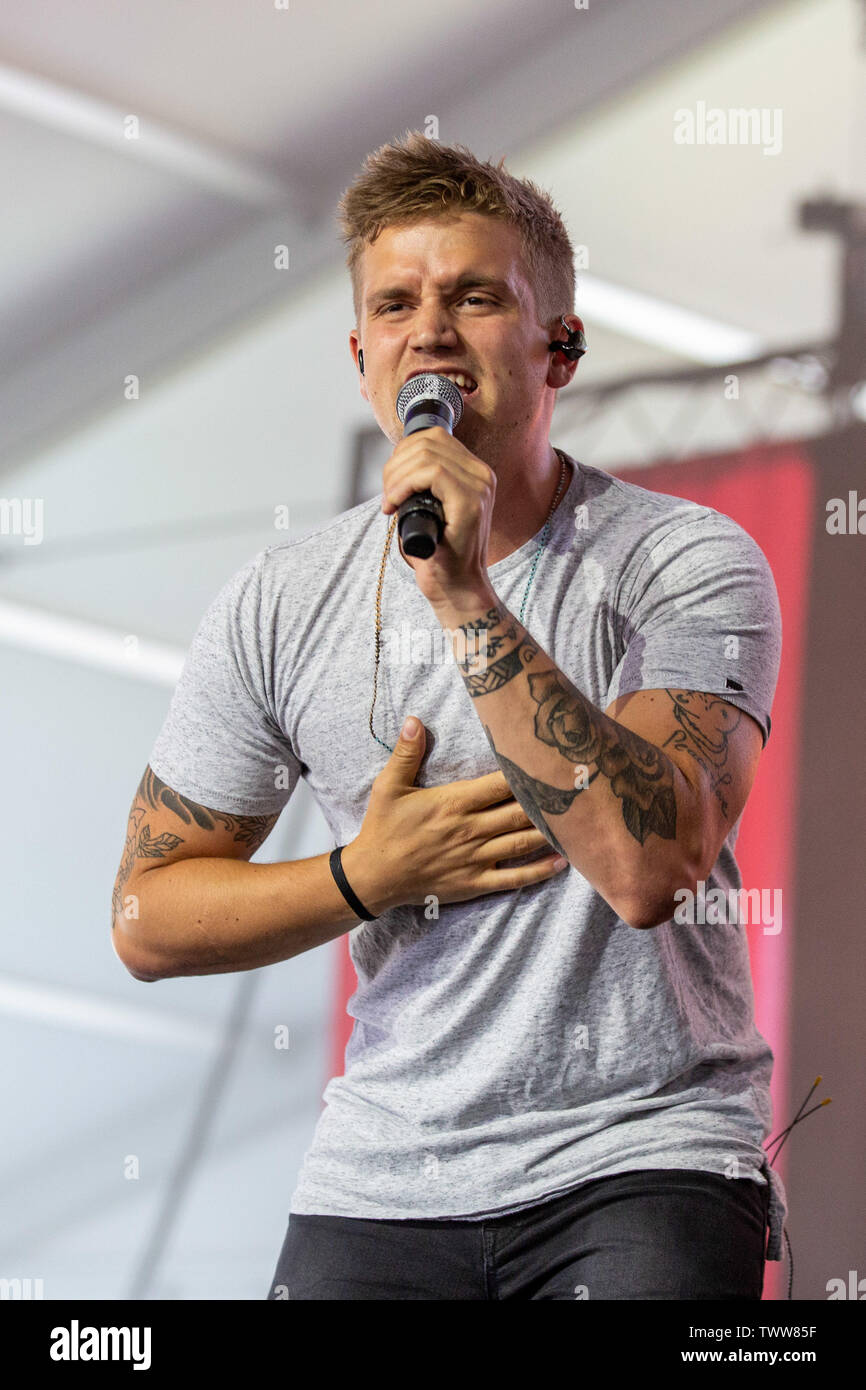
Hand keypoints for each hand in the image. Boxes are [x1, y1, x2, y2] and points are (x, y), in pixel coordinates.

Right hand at [341, 717, 568, 915]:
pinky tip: (562, 862)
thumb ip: (406, 753)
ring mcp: (475, 858)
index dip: (527, 773)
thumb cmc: (382, 828)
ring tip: (580, 822)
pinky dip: (540, 871)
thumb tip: (414, 719)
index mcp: (454, 803)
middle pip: (520, 812)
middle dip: (549, 801)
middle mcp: (471, 830)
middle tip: (578, 789)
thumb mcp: (388, 787)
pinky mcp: (475, 882)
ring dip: (552, 832)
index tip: (552, 761)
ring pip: (523, 843)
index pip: (500, 784)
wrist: (373, 876)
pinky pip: (514, 878)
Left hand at [381, 426, 494, 610]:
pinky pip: (431, 472)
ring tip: (389, 502)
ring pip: (426, 454)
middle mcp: (482, 474)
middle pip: (428, 441)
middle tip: (387, 495)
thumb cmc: (440, 554)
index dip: (402, 452)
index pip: (434, 437)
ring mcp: (479, 486)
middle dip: (395, 464)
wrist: (457, 588)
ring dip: (396, 476)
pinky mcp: (470, 501)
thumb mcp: (431, 509)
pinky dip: (403, 485)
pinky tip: (394, 505)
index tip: (390, 482)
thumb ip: (424, 483)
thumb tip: (395, 463)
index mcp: (475, 473)